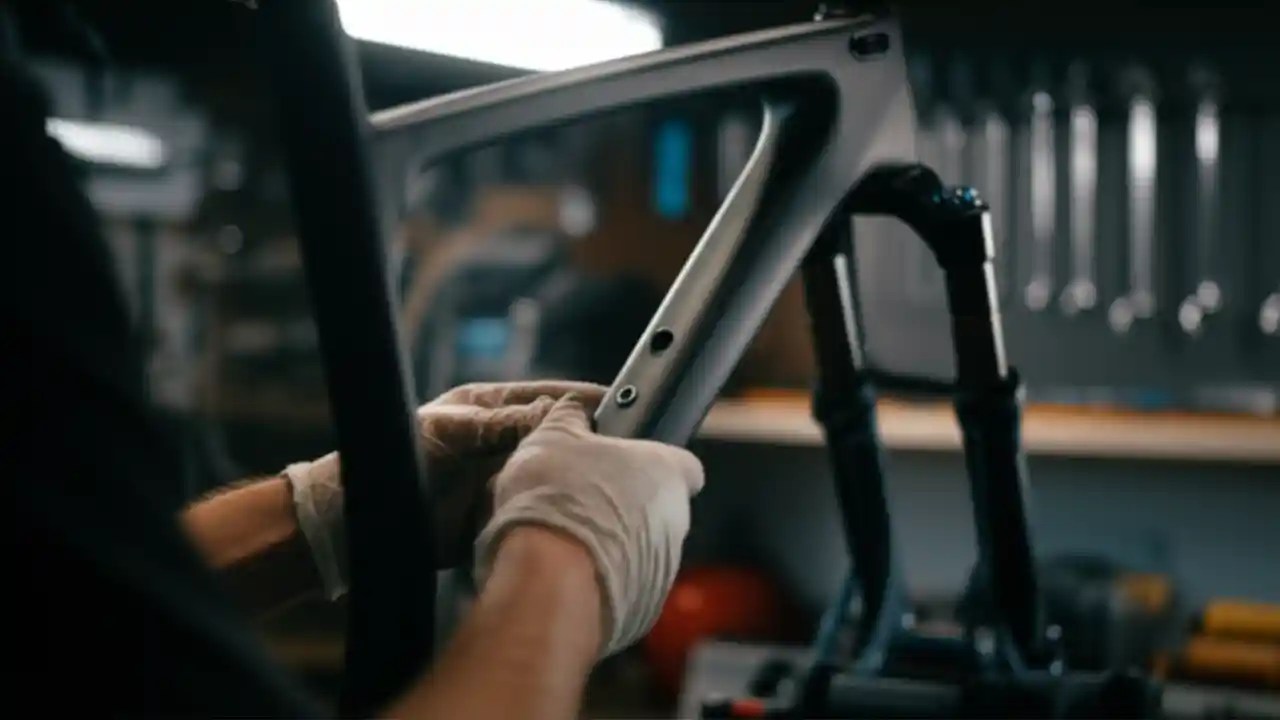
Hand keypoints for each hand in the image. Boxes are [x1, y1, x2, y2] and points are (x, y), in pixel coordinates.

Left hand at [283, 380, 606, 599]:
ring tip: (608, 483)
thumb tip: (557, 415)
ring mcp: (502, 479)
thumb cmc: (397, 459)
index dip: (580, 400)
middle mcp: (500, 443)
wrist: (362, 521)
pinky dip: (555, 513)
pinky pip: (537, 511)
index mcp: (488, 410)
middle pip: (556, 438)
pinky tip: (578, 515)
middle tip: (621, 448)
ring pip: (552, 475)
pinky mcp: (500, 515)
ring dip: (573, 479)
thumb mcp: (452, 431)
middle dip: (586, 442)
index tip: (615, 403)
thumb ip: (501, 423)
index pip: (546, 398)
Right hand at [475, 395, 704, 657]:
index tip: (624, 463)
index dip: (656, 461)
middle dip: (624, 508)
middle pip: (657, 509)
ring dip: (610, 547)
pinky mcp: (644, 609)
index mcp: (666, 472)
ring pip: (640, 552)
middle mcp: (676, 521)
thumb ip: (570, 418)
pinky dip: (600, 583)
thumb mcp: (551, 438)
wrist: (549, 587)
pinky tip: (563, 576)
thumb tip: (575, 408)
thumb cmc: (556, 501)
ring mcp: (664, 570)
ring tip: (562, 544)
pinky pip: (624, 589)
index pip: (685, 462)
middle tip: (578, 502)